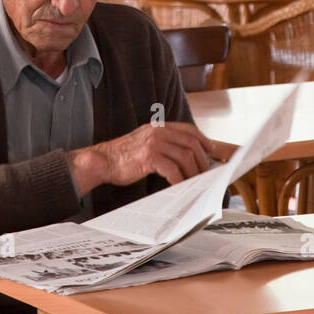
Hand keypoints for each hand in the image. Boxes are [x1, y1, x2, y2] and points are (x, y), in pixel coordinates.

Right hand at [68, 122, 218, 194]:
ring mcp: (154, 143)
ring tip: (195, 183)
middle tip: (205, 174)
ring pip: (185, 156)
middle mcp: (158, 131)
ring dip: (193, 172)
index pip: (188, 129)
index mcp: (158, 127)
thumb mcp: (145, 142)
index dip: (202, 140)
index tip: (210, 150)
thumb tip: (185, 155)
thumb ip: (163, 143)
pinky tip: (180, 186)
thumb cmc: (123, 156)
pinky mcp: (149, 157)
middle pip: (190, 143)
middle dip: (201, 160)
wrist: (102, 161)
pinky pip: (173, 169)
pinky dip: (180, 179)